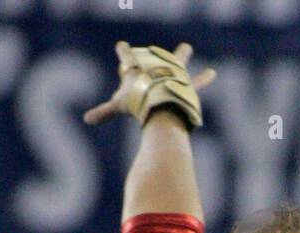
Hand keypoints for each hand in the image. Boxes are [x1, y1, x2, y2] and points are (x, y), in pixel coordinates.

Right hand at [82, 41, 216, 125]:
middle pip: (153, 56)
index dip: (124, 51)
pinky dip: (205, 78)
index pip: (127, 55)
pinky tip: (213, 72)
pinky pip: (199, 82)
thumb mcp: (119, 106)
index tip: (122, 45)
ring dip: (182, 54)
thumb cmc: (138, 103)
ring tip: (187, 47)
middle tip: (154, 49)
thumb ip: (103, 112)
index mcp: (138, 67)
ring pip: (177, 62)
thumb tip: (86, 120)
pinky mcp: (187, 85)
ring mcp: (172, 74)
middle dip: (153, 53)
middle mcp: (156, 66)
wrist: (161, 105)